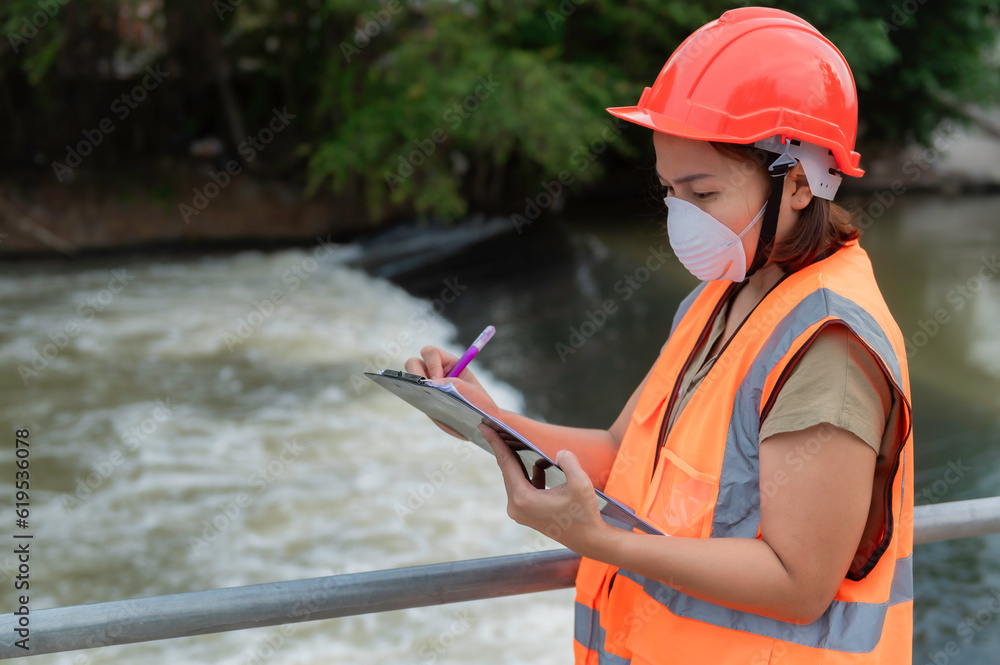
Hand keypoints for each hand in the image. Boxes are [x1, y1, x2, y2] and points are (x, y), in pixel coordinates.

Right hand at [404, 345, 501, 438]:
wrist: (480, 422)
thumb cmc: (479, 403)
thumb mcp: (472, 392)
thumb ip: (455, 384)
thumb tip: (435, 383)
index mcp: (450, 364)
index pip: (432, 353)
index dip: (432, 365)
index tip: (437, 381)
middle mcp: (436, 372)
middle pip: (415, 362)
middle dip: (417, 373)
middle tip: (427, 387)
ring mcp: (429, 385)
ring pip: (410, 376)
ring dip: (414, 383)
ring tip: (424, 395)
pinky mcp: (425, 398)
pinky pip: (412, 393)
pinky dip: (412, 395)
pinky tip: (421, 401)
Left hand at [477, 423, 610, 555]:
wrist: (589, 539)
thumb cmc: (585, 513)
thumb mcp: (581, 484)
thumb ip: (569, 462)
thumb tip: (559, 453)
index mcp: (523, 498)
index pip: (506, 464)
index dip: (496, 443)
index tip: (484, 427)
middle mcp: (516, 506)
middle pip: (507, 470)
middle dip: (504, 449)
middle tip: (495, 428)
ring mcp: (519, 511)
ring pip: (515, 478)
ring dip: (520, 461)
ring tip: (517, 442)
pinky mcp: (526, 512)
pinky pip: (523, 486)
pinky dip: (530, 474)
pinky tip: (542, 466)